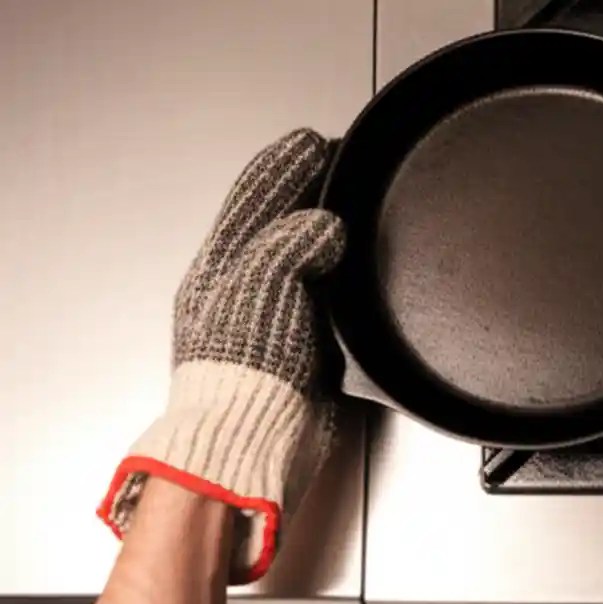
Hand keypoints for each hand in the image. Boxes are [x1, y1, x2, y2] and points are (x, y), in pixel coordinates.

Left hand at [97, 128, 344, 583]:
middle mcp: (243, 290)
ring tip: (350, 208)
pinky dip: (344, 277)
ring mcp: (273, 321)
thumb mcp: (264, 283)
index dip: (285, 165)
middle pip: (278, 223)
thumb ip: (293, 242)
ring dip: (326, 232)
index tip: (312, 142)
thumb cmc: (245, 371)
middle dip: (306, 192)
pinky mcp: (305, 351)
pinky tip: (358, 272)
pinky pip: (329, 300)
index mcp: (223, 266)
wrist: (256, 441)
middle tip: (333, 164)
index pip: (255, 197)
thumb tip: (325, 226)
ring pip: (304, 260)